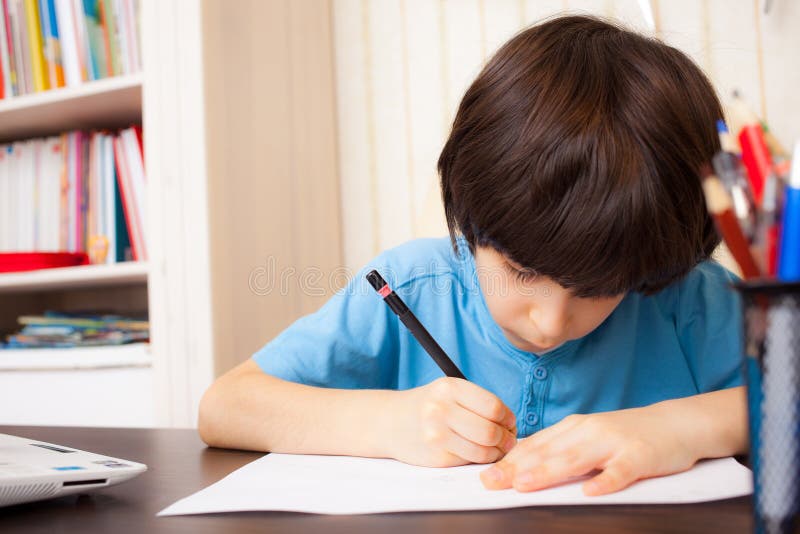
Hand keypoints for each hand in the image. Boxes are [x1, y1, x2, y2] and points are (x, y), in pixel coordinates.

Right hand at [387, 377, 516, 466]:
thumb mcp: (449, 391)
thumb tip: (512, 425)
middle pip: (491, 431)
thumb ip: (478, 403)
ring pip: (484, 451)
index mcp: (449, 387)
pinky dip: (481, 460)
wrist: (391, 422)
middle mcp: (441, 410)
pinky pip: (471, 462)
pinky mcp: (436, 457)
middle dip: (506, 439)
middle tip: (507, 439)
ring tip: (496, 448)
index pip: (494, 407)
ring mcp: (437, 435)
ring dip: (497, 452)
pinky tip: (477, 453)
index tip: (509, 423)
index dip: (508, 418)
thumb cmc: (428, 406)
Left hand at [480, 406, 697, 494]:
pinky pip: (620, 471)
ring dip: (548, 472)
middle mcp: (589, 431)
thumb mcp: (591, 437)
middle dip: (517, 468)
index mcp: (574, 427)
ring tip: (525, 485)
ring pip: (576, 458)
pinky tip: (590, 491)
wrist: (677, 423)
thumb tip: (526, 467)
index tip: (486, 474)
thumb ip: (563, 449)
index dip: (509, 460)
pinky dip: (605, 480)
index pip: (536, 445)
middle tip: (492, 482)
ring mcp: (614, 443)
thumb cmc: (629, 435)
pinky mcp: (640, 456)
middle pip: (548, 451)